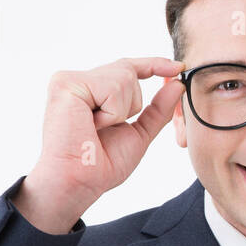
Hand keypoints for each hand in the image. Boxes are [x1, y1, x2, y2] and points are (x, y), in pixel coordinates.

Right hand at [14, 56, 184, 232]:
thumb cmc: (102, 164)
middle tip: (106, 129)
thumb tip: (178, 84)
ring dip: (121, 111)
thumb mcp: (139, 133)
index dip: (154, 64)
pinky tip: (92, 125)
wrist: (80, 181)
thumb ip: (158, 109)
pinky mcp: (66, 83)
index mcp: (91, 91)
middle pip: (129, 70)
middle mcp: (78, 81)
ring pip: (124, 76)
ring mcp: (69, 80)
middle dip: (132, 103)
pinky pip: (112, 87)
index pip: (127, 67)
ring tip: (97, 128)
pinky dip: (112, 112)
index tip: (179, 67)